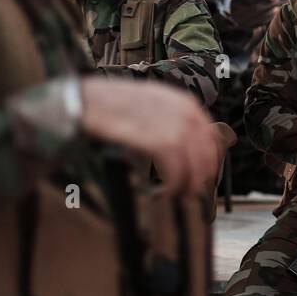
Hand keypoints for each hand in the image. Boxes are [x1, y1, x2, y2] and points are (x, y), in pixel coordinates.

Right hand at [80, 79, 221, 198]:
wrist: (84, 99)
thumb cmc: (111, 104)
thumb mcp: (150, 104)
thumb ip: (170, 120)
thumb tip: (185, 148)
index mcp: (185, 102)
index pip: (212, 137)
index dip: (210, 161)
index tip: (203, 176)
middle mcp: (185, 112)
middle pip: (207, 153)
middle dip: (201, 178)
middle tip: (191, 193)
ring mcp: (173, 125)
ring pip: (195, 164)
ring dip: (187, 185)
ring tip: (177, 196)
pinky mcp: (157, 139)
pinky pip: (176, 169)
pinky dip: (173, 184)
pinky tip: (163, 192)